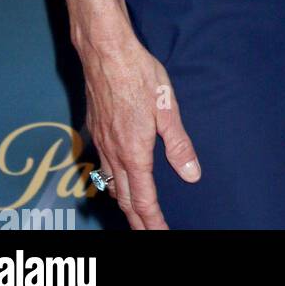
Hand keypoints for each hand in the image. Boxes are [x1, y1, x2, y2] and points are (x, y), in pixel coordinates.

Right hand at [82, 34, 200, 229]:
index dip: (152, 221)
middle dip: (137, 220)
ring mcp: (100, 142)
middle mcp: (113, 152)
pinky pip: (101, 166)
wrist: (104, 51)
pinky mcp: (93, 129)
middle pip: (123, 198)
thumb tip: (191, 174)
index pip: (143, 199)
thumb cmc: (139, 74)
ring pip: (110, 183)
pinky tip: (117, 176)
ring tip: (136, 211)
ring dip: (123, 202)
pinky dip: (111, 181)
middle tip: (149, 232)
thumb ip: (179, 144)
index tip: (161, 234)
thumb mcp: (167, 107)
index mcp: (134, 152)